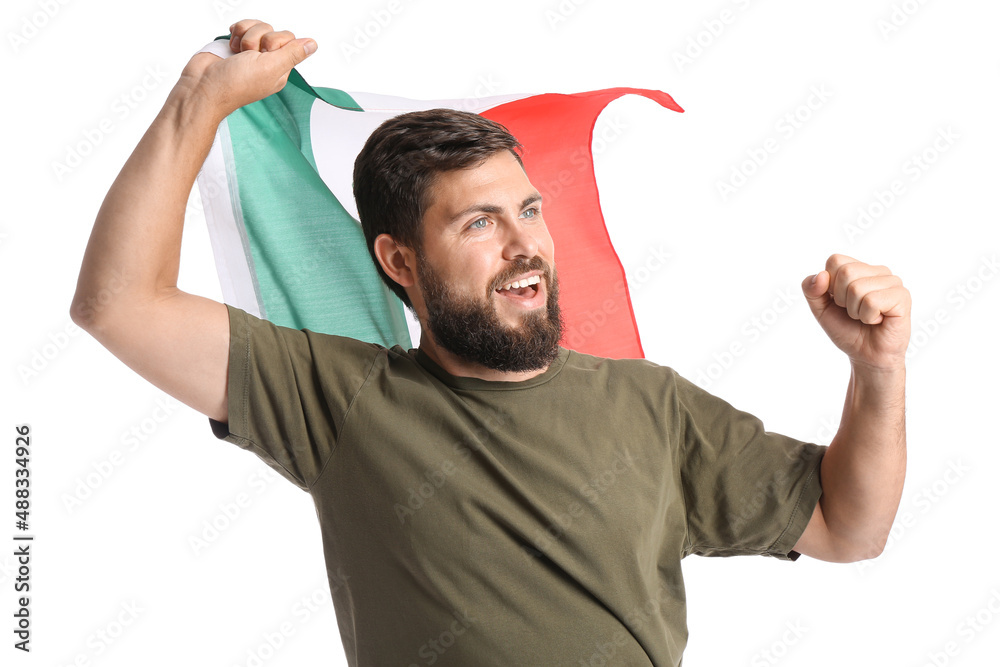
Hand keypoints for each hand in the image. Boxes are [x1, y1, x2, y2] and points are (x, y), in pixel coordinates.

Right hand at [173, 19, 316, 120]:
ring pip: (256, 26)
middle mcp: (267, 60)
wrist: (203, 85)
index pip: (288, 39)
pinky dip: (235, 33)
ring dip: (244, 35)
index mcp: (280, 68)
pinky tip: (231, 47)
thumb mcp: (270, 68)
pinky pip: (242, 27)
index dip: (275, 41)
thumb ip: (293, 54)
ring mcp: (251, 52)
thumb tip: (313, 45)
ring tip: (237, 52)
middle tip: (248, 56)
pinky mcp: (236, 45)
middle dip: (257, 38)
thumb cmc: (235, 84)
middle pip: (272, 30)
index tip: (264, 53)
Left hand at [801, 254, 910, 371]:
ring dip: (855, 311)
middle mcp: (878, 271)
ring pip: (857, 288)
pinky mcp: (902, 296)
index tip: (839, 302)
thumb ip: (811, 289)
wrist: (866, 355)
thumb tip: (822, 275)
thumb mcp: (820, 309)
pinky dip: (868, 317)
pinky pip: (872, 301)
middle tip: (854, 312)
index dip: (829, 286)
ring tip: (866, 317)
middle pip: (845, 272)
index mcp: (860, 268)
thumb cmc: (847, 329)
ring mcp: (893, 282)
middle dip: (841, 300)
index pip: (835, 260)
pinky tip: (878, 320)